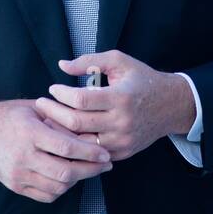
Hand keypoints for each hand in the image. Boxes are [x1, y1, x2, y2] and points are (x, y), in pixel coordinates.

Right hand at [0, 99, 112, 202]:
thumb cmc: (9, 116)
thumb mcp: (34, 107)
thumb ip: (60, 119)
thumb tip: (89, 132)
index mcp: (29, 133)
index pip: (66, 147)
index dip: (90, 152)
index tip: (105, 153)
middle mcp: (23, 156)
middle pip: (65, 172)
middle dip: (90, 170)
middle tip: (105, 164)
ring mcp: (18, 174)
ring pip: (58, 187)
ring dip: (78, 180)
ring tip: (89, 169)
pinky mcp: (16, 186)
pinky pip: (46, 195)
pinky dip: (62, 189)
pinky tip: (69, 177)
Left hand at [34, 51, 195, 161]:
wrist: (172, 105)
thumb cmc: (142, 79)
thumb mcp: (120, 61)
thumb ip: (90, 60)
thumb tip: (62, 65)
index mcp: (120, 97)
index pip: (81, 100)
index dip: (61, 94)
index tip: (52, 88)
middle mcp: (121, 122)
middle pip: (76, 123)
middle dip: (53, 113)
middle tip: (41, 105)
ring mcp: (122, 141)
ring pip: (81, 142)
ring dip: (61, 132)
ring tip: (48, 120)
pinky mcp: (122, 153)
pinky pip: (92, 153)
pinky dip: (76, 145)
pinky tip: (64, 134)